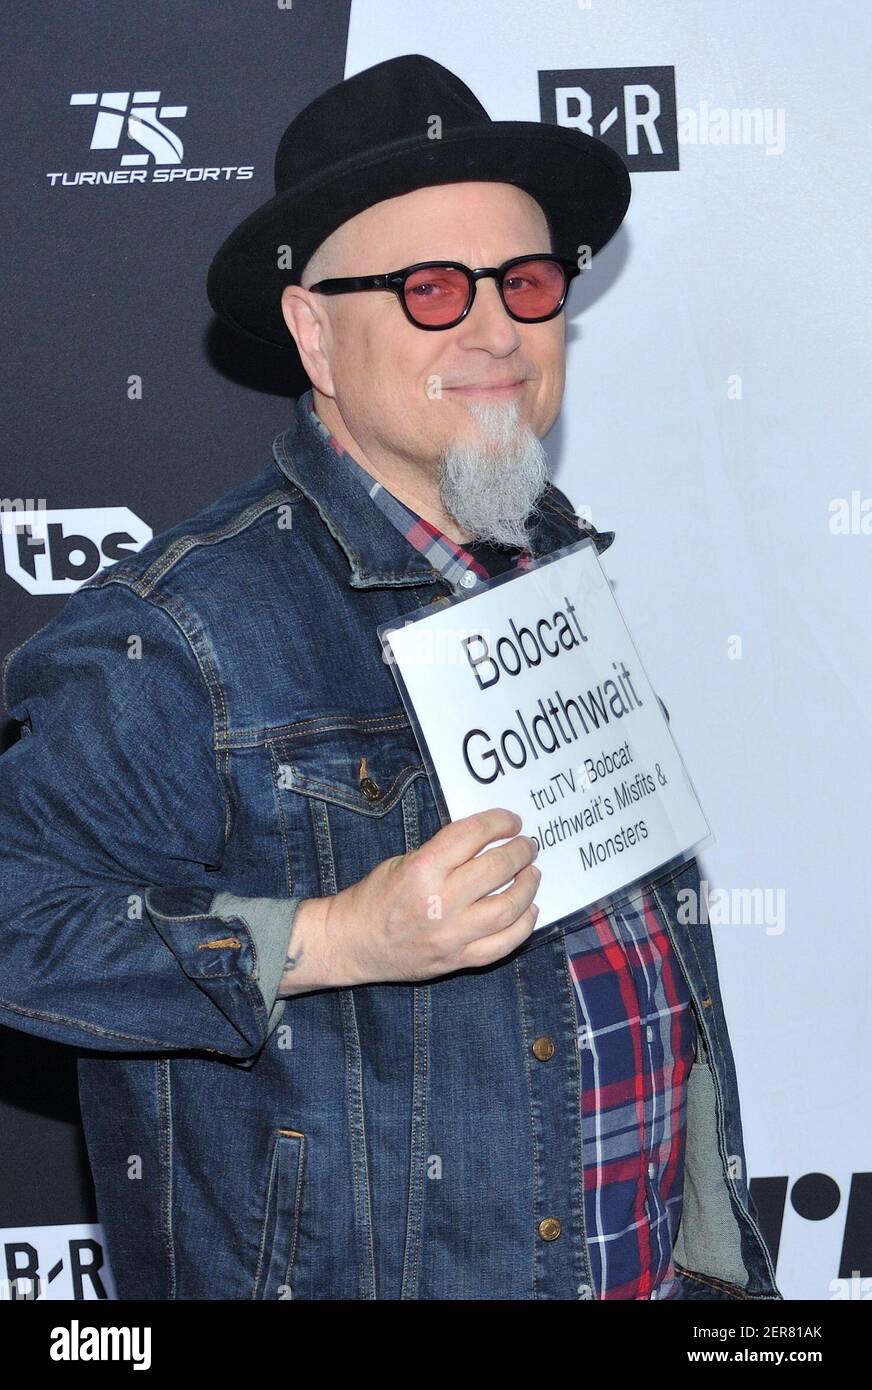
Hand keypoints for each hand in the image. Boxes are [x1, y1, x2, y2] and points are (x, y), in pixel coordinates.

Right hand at [319, 807, 540, 985]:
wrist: (353, 943)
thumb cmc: (375, 896)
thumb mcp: (404, 860)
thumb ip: (444, 852)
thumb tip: (487, 842)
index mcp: (423, 869)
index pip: (473, 834)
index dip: (500, 823)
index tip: (512, 822)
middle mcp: (440, 901)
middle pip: (497, 869)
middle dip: (520, 852)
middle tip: (528, 846)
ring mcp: (451, 934)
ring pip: (507, 909)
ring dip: (528, 888)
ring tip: (532, 875)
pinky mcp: (458, 959)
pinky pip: (502, 946)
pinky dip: (522, 927)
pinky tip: (529, 911)